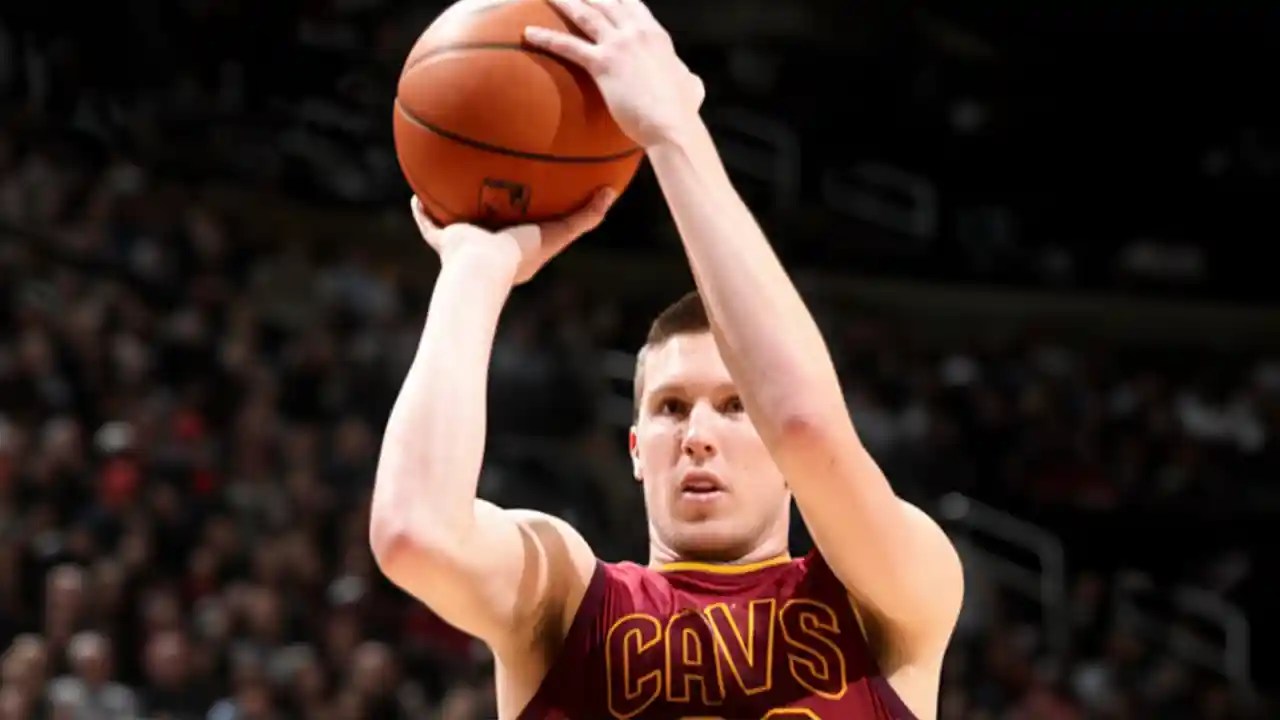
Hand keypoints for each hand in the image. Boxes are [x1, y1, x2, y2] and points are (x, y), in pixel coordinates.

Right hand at [410, 188, 614, 285]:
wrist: (485, 267)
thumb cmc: (523, 253)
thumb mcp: (560, 232)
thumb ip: (586, 216)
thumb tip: (611, 192)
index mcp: (515, 250)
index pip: (524, 233)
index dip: (529, 219)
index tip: (532, 204)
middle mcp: (489, 247)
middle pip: (490, 226)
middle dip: (490, 212)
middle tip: (490, 191)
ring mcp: (466, 245)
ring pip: (457, 225)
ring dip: (453, 210)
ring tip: (449, 188)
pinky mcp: (445, 241)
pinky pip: (429, 225)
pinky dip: (421, 213)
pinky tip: (415, 195)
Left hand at [524, 0, 704, 147]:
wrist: (672, 124)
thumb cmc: (682, 111)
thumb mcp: (690, 86)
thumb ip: (686, 78)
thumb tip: (692, 82)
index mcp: (656, 35)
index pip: (631, 5)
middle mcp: (637, 32)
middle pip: (606, 1)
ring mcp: (619, 45)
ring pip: (586, 15)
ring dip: (565, 1)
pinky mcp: (603, 64)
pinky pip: (568, 46)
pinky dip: (546, 38)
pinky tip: (528, 33)